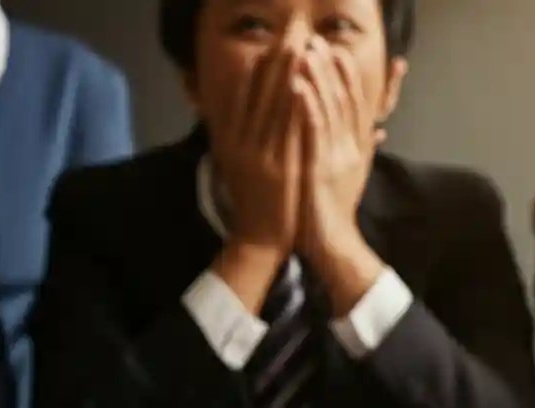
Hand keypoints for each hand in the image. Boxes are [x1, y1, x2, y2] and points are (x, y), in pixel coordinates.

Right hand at [209, 44, 304, 251]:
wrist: (258, 240)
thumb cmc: (252, 201)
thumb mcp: (235, 166)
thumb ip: (233, 139)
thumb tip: (231, 111)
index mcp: (230, 145)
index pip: (240, 101)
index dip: (254, 74)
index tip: (265, 50)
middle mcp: (242, 147)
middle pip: (258, 99)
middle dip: (273, 68)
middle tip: (286, 41)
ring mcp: (261, 158)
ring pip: (275, 111)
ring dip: (288, 79)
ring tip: (300, 54)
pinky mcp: (280, 170)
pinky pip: (290, 133)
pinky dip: (296, 109)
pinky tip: (305, 88)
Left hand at [295, 39, 384, 314]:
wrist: (333, 244)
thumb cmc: (335, 211)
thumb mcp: (353, 176)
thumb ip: (364, 150)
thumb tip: (378, 131)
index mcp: (358, 149)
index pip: (357, 105)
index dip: (349, 78)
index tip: (339, 53)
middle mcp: (351, 149)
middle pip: (344, 100)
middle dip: (332, 69)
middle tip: (319, 43)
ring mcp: (336, 158)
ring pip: (329, 110)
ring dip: (318, 79)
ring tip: (307, 54)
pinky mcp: (320, 169)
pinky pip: (313, 132)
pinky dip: (306, 107)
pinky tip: (297, 87)